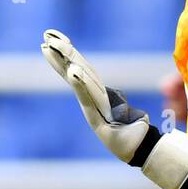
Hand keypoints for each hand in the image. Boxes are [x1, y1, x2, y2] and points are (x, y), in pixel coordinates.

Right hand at [42, 30, 187, 188]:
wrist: (141, 150)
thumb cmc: (137, 131)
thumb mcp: (131, 111)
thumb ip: (121, 102)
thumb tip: (125, 95)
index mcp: (98, 97)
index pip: (83, 71)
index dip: (69, 56)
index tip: (55, 38)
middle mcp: (92, 102)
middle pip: (75, 73)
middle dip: (60, 56)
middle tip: (45, 39)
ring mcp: (93, 109)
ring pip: (79, 81)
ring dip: (65, 64)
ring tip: (50, 48)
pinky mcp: (97, 119)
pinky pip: (90, 97)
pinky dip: (81, 84)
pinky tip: (72, 72)